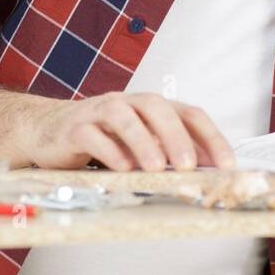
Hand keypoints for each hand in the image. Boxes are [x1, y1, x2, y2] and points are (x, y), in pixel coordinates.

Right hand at [26, 91, 236, 171]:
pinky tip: (122, 168)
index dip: (211, 137)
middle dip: (176, 136)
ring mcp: (99, 112)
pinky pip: (92, 135)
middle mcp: (128, 103)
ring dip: (143, 141)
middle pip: (157, 107)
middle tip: (189, 165)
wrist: (47, 131)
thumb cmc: (102, 140)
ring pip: (124, 116)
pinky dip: (109, 151)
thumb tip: (207, 171)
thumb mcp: (140, 145)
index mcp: (152, 108)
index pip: (190, 114)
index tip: (226, 164)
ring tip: (155, 167)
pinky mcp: (74, 128)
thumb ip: (169, 153)